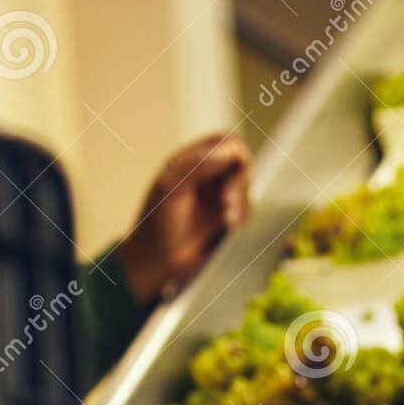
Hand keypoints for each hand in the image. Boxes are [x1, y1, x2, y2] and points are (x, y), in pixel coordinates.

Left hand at [118, 133, 251, 306]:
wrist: (157, 263)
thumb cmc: (158, 224)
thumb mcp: (172, 187)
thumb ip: (199, 164)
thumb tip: (231, 151)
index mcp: (192, 161)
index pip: (226, 141)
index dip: (235, 152)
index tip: (233, 170)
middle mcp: (208, 177)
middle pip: (242, 165)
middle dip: (239, 182)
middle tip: (227, 203)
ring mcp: (218, 200)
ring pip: (246, 190)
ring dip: (241, 203)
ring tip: (226, 222)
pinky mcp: (226, 222)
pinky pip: (246, 212)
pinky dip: (241, 217)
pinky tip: (228, 228)